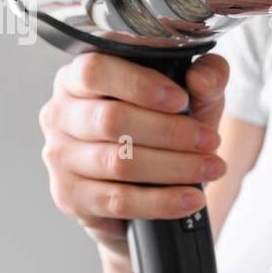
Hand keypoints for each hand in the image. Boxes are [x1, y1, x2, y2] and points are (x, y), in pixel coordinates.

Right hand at [38, 51, 229, 266]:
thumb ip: (206, 76)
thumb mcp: (192, 98)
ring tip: (211, 168)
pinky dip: (161, 201)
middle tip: (210, 141)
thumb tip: (201, 77)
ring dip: (174, 167)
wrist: (148, 186)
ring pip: (117, 162)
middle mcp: (60, 114)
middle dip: (170, 132)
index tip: (181, 100)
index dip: (139, 84)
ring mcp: (60, 158)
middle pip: (110, 120)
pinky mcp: (70, 197)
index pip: (95, 71)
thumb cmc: (163, 129)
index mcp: (78, 78)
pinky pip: (118, 201)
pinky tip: (190, 198)